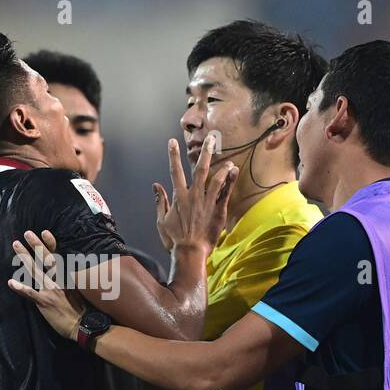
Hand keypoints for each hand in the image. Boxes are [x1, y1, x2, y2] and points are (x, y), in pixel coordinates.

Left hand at [8, 230, 88, 339]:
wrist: (85, 325)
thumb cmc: (86, 310)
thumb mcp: (84, 290)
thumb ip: (75, 280)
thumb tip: (71, 272)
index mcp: (68, 276)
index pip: (58, 256)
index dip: (50, 243)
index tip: (44, 232)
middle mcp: (59, 280)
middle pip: (46, 258)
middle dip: (36, 245)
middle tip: (27, 233)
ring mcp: (51, 290)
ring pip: (36, 270)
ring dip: (25, 257)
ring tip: (17, 245)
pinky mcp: (45, 302)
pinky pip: (31, 293)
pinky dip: (20, 287)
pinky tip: (11, 282)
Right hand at [153, 133, 236, 254]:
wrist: (190, 252)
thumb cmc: (174, 239)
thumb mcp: (161, 220)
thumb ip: (160, 201)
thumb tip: (155, 186)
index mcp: (179, 197)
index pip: (174, 171)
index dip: (173, 155)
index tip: (172, 142)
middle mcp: (193, 195)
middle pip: (199, 169)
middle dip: (204, 152)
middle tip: (211, 137)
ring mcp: (206, 202)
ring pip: (215, 178)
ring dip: (221, 166)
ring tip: (227, 157)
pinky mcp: (217, 210)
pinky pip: (225, 192)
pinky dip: (230, 180)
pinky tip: (234, 170)